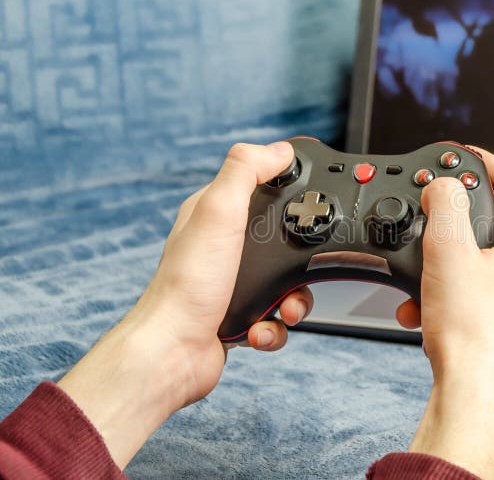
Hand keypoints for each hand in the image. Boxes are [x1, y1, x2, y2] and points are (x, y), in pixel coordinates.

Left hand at [58, 142, 314, 467]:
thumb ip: (246, 173)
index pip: (261, 185)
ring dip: (294, 301)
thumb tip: (277, 149)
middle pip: (285, 239)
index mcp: (216, 213)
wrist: (173, 353)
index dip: (290, 189)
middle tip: (298, 269)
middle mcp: (224, 246)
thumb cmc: (186, 287)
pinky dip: (275, 328)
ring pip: (287, 282)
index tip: (311, 198)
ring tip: (282, 308)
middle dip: (300, 260)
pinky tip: (259, 329)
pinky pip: (278, 317)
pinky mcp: (241, 313)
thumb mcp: (218, 213)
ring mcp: (234, 282)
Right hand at [396, 148, 493, 479]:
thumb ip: (444, 205)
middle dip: (459, 231)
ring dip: (456, 272)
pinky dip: (465, 301)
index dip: (487, 162)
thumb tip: (445, 186)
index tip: (470, 156)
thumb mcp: (446, 252)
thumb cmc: (472, 333)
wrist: (481, 399)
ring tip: (422, 291)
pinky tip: (435, 316)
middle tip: (433, 231)